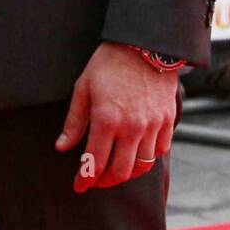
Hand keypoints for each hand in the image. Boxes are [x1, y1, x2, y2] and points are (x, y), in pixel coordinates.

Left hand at [55, 42, 177, 192]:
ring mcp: (152, 126)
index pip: (95, 162)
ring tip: (113, 170)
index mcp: (107, 120)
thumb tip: (62, 147)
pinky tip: (134, 154)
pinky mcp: (167, 121)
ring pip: (141, 167)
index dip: (85, 179)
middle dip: (104, 182)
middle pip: (120, 172)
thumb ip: (75, 121)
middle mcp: (132, 128)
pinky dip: (146, 159)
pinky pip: (158, 152)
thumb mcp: (83, 88)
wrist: (144, 44)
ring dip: (126, 173)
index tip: (79, 185)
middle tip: (94, 180)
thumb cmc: (109, 63)